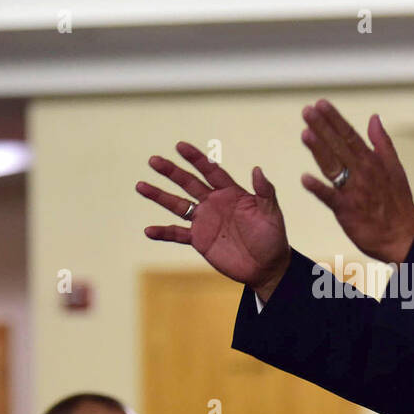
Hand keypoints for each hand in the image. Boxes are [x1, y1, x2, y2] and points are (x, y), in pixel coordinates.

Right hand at [137, 142, 290, 298]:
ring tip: (140, 185)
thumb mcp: (272, 213)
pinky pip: (178, 234)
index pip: (210, 171)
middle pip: (188, 183)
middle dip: (171, 171)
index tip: (180, 146)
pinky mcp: (199, 240)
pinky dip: (163, 233)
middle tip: (153, 160)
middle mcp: (214, 203)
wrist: (267, 267)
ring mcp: (205, 221)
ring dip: (159, 196)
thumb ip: (265, 192)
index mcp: (231, 192)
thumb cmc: (273, 238)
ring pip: (177, 205)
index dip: (196, 158)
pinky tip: (148, 230)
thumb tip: (257, 169)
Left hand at [299, 100, 413, 264]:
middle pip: (339, 145)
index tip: (320, 104)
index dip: (334, 119)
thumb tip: (374, 117)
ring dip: (319, 149)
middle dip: (322, 127)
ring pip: (333, 166)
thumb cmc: (398, 203)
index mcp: (371, 161)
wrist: (403, 235)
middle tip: (307, 111)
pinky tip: (305, 179)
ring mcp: (354, 191)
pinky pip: (330, 198)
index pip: (349, 135)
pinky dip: (318, 189)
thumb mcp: (394, 166)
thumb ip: (381, 141)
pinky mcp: (347, 210)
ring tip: (305, 133)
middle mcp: (362, 172)